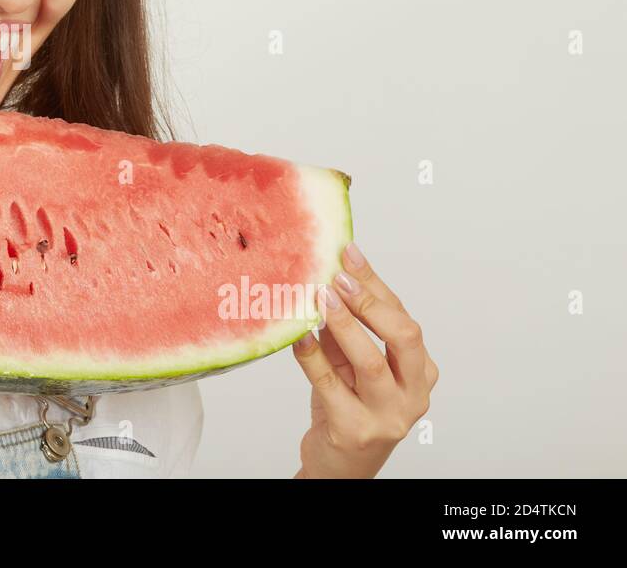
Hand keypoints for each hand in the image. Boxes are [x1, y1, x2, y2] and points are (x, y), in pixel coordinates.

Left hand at [290, 242, 437, 477]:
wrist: (340, 465)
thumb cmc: (349, 407)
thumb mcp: (352, 365)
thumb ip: (346, 329)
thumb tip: (326, 277)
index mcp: (420, 371)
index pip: (402, 317)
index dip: (375, 283)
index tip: (348, 253)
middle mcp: (413, 393)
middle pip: (404, 337)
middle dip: (370, 302)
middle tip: (338, 277)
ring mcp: (389, 415)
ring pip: (372, 362)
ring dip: (344, 325)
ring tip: (319, 299)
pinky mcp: (357, 430)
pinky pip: (331, 385)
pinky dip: (313, 357)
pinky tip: (299, 336)